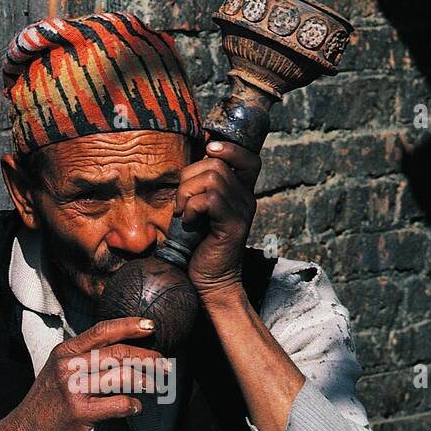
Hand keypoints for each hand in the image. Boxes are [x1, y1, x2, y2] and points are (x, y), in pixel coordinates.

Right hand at [4, 317, 164, 430]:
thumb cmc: (46, 404)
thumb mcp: (58, 370)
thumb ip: (83, 358)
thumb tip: (121, 352)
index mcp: (65, 351)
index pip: (102, 331)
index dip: (129, 326)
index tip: (150, 326)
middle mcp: (69, 366)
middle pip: (118, 353)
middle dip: (147, 357)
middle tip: (164, 364)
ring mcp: (74, 388)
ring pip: (122, 376)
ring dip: (146, 381)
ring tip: (156, 386)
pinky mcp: (80, 412)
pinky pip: (118, 404)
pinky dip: (133, 405)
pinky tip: (136, 407)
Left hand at [175, 139, 259, 300]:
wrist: (209, 282)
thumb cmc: (199, 247)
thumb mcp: (200, 211)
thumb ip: (200, 188)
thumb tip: (187, 167)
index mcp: (241, 193)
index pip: (249, 158)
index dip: (229, 148)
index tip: (208, 153)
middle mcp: (247, 199)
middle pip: (217, 164)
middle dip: (188, 178)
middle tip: (181, 203)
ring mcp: (242, 211)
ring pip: (212, 178)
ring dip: (187, 193)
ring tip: (184, 213)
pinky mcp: (233, 225)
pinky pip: (210, 200)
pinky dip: (192, 208)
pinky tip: (189, 222)